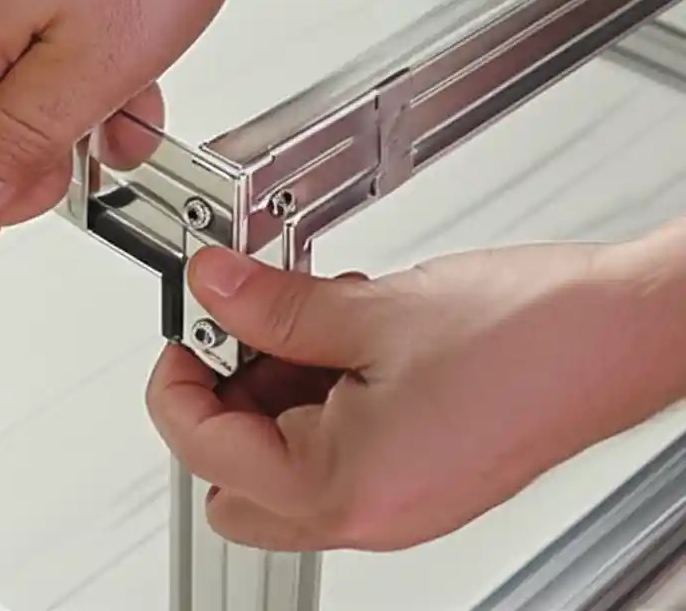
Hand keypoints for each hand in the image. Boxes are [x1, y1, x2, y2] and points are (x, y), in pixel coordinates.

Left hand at [146, 224, 685, 550]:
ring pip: (283, 465)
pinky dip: (319, 397)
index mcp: (345, 488)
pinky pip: (335, 450)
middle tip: (235, 334)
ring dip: (272, 392)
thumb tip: (212, 289)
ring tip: (303, 320)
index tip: (183, 334)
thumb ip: (271, 307)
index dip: (176, 384)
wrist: (626, 334)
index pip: (204, 451)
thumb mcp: (373, 312)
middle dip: (221, 403)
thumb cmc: (536, 336)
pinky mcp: (417, 477)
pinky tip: (342, 336)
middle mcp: (369, 513)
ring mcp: (395, 501)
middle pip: (235, 481)